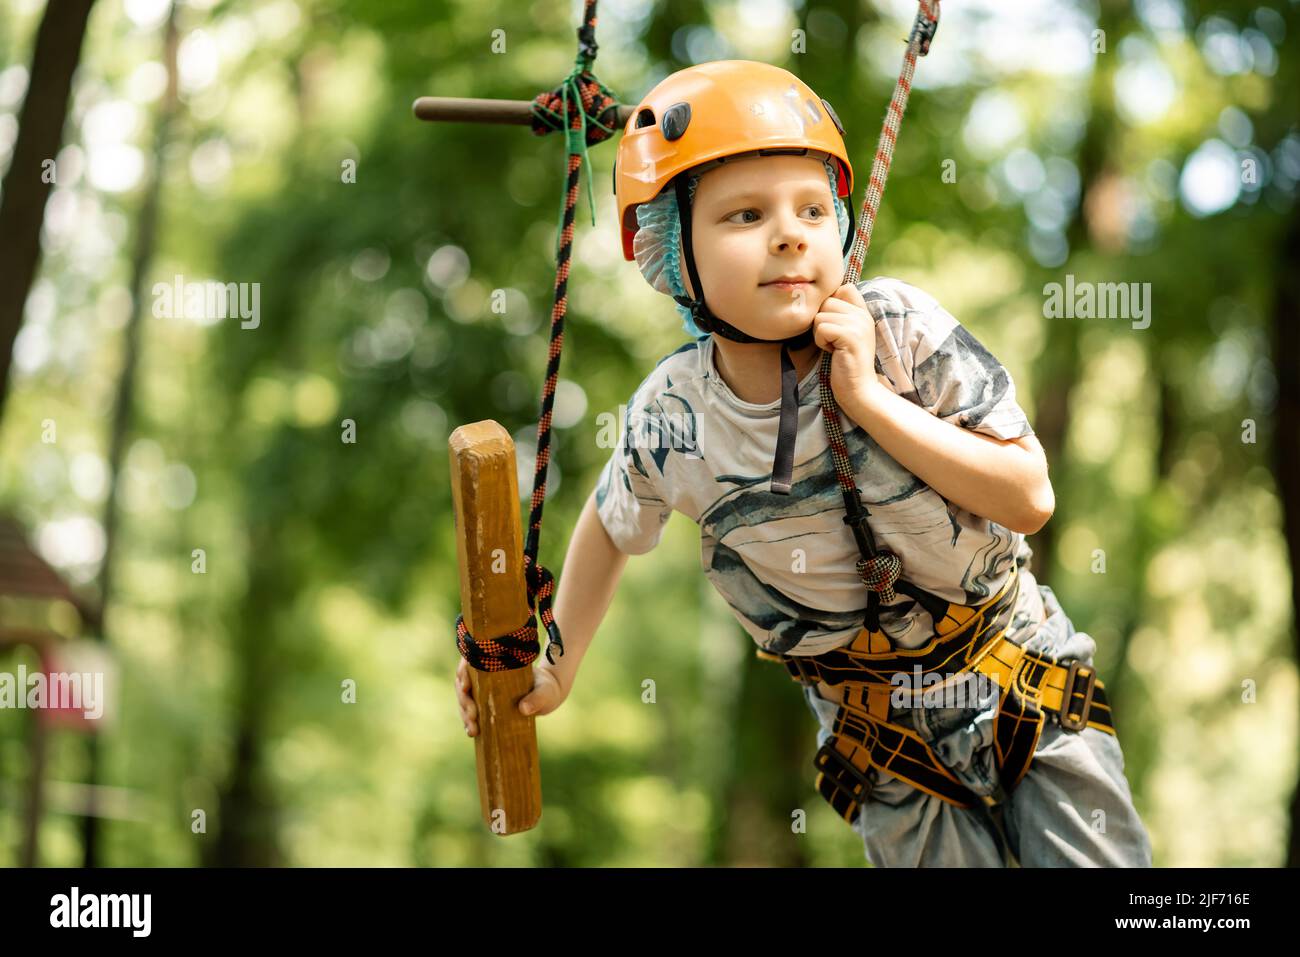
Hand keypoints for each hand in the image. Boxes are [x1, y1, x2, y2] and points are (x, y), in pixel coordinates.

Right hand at [456, 656, 569, 737]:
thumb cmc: (546, 688)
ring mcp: (484, 688)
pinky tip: (471, 731)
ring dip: (464, 713)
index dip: (463, 672)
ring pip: (465, 697)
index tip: (465, 687)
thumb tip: (523, 709)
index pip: (471, 660)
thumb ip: (537, 698)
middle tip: (473, 716)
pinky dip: (469, 720)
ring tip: (472, 729)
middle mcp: (486, 672)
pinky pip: (472, 709)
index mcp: (496, 661)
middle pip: (464, 681)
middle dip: (464, 700)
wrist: (548, 696)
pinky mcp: (486, 702)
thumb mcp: (545, 692)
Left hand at [810, 282, 882, 409]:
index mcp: (863, 312)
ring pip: (821, 315)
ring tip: (834, 347)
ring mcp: (858, 324)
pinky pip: (821, 328)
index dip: (831, 303)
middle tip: (833, 340)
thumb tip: (819, 297)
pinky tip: (833, 352)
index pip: (845, 288)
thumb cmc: (845, 364)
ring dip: (820, 334)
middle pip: (826, 302)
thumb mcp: (845, 334)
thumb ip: (840, 314)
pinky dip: (821, 342)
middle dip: (822, 322)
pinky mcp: (850, 336)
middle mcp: (863, 315)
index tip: (834, 325)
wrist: (859, 389)